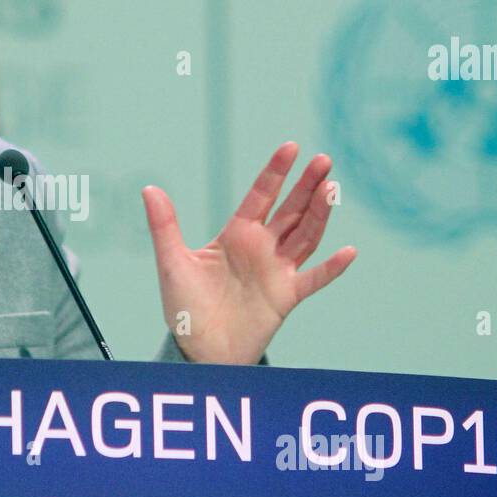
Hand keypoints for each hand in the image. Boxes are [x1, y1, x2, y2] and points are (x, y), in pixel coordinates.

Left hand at [142, 141, 355, 364]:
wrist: (199, 350)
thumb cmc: (185, 307)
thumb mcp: (172, 262)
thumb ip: (164, 226)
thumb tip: (148, 188)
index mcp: (236, 235)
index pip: (261, 196)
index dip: (276, 172)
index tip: (291, 147)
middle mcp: (262, 248)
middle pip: (291, 210)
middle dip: (307, 186)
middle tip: (323, 159)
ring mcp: (277, 271)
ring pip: (305, 236)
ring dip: (320, 214)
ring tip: (331, 188)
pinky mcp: (286, 297)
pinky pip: (313, 280)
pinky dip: (331, 268)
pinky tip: (348, 251)